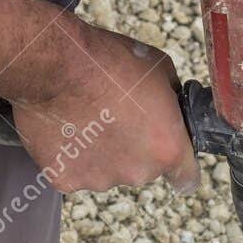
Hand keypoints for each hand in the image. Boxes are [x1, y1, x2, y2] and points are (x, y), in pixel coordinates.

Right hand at [7, 21, 199, 194]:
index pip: (186, 178)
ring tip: (85, 119)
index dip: (177, 164)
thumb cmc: (109, 62)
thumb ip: (171, 102)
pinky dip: (71, 155)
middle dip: (133, 150)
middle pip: (142, 170)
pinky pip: (74, 171)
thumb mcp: (161, 70)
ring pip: (106, 172)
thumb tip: (170, 110)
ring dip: (101, 154)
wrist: (55, 64)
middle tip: (114, 118)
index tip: (166, 153)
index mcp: (167, 149)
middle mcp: (137, 172)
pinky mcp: (65, 180)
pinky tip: (65, 128)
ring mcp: (99, 180)